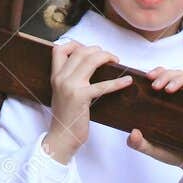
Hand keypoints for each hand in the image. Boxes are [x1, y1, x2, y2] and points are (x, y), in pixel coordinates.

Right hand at [46, 41, 131, 161]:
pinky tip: (127, 81)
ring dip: (107, 57)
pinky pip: (102, 85)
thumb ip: (69, 81)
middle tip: (109, 57)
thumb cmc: (65, 118)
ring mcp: (70, 87)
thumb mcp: (62, 95)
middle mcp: (61, 78)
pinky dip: (117, 82)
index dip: (75, 44)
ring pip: (90, 60)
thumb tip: (85, 70)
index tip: (88, 50)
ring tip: (116, 62)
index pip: (59, 49)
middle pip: (80, 51)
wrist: (61, 138)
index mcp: (55, 76)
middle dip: (98, 50)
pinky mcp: (81, 97)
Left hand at [127, 67, 182, 182]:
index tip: (148, 76)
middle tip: (155, 86)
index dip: (157, 72)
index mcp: (168, 100)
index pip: (164, 76)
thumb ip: (139, 144)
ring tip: (169, 90)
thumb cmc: (174, 152)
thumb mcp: (153, 149)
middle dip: (165, 75)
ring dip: (179, 80)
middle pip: (176, 74)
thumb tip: (132, 133)